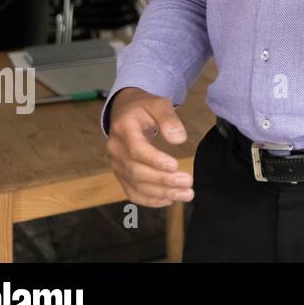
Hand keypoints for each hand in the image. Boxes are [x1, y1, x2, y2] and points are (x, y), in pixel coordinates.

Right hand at [106, 87, 193, 207]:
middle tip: (188, 183)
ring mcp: (116, 164)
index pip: (136, 150)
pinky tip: (169, 200)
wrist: (125, 112)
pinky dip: (149, 199)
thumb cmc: (144, 107)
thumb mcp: (158, 104)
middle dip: (163, 180)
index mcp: (123, 129)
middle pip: (136, 171)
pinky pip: (132, 191)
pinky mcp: (121, 174)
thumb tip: (179, 139)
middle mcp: (115, 149)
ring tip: (185, 194)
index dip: (155, 160)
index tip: (175, 165)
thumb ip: (168, 118)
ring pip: (135, 184)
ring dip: (161, 193)